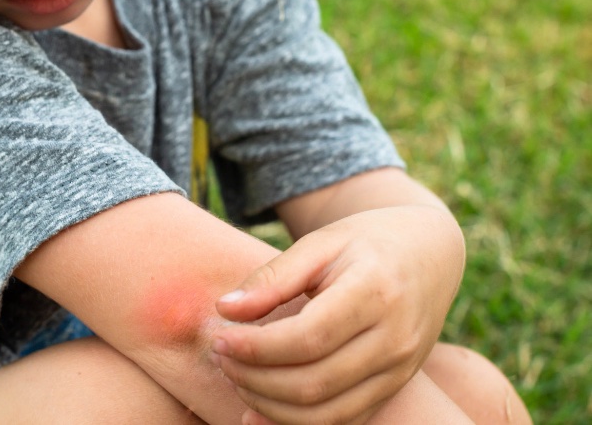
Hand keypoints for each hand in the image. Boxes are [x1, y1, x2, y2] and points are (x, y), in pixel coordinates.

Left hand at [211, 205, 464, 424]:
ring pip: (328, 412)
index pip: (309, 337)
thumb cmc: (365, 241)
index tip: (219, 338)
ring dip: (270, 406)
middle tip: (220, 357)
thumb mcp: (321, 242)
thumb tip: (225, 309)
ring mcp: (400, 370)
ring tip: (236, 377)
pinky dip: (298, 423)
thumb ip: (274, 276)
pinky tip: (258, 409)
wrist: (428, 254)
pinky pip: (344, 420)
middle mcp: (395, 339)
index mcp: (376, 291)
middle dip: (255, 378)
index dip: (257, 347)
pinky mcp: (394, 388)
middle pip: (315, 382)